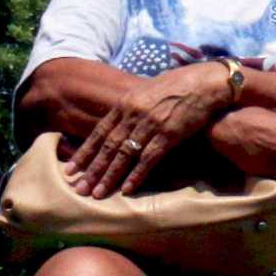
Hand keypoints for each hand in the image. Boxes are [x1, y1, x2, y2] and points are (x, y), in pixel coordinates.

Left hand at [65, 61, 235, 195]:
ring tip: (97, 194)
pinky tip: (127, 189)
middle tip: (78, 188)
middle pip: (107, 146)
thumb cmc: (178, 86)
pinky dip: (136, 175)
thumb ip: (132, 108)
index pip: (99, 132)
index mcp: (126, 103)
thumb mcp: (147, 92)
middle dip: (91, 169)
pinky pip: (148, 159)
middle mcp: (133, 114)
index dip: (84, 152)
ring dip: (109, 176)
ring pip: (124, 154)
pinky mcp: (169, 134)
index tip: (71, 169)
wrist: (205, 82)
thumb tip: (120, 123)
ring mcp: (150, 124)